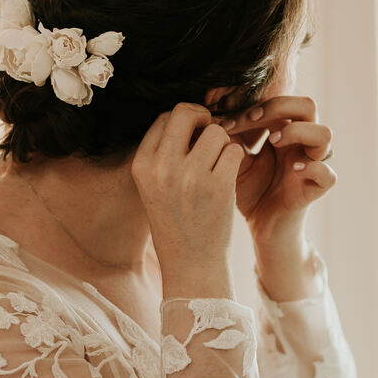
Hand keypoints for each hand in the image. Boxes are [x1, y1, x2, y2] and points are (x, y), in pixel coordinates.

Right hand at [131, 102, 245, 278]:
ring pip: (216, 131)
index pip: (163, 117)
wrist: (191, 264)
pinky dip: (236, 159)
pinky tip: (229, 177)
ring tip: (219, 166)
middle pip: (186, 112)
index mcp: (141, 165)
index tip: (193, 138)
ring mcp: (190, 177)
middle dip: (204, 118)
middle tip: (211, 136)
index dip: (184, 122)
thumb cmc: (177, 222)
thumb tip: (192, 114)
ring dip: (223, 144)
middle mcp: (162, 168)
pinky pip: (234, 150)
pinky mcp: (218, 187)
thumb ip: (165, 152)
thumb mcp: (155, 186)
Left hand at [209, 94, 335, 242]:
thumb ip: (230, 137)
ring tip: (272, 142)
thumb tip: (213, 111)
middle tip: (251, 120)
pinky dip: (312, 169)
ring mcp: (311, 165)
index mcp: (284, 132)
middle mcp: (301, 145)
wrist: (259, 228)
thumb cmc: (247, 191)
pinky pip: (328, 175)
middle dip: (278, 107)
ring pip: (325, 134)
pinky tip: (292, 171)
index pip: (280, 100)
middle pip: (307, 105)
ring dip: (297, 132)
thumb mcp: (234, 160)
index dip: (256, 102)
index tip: (228, 118)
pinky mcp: (314, 190)